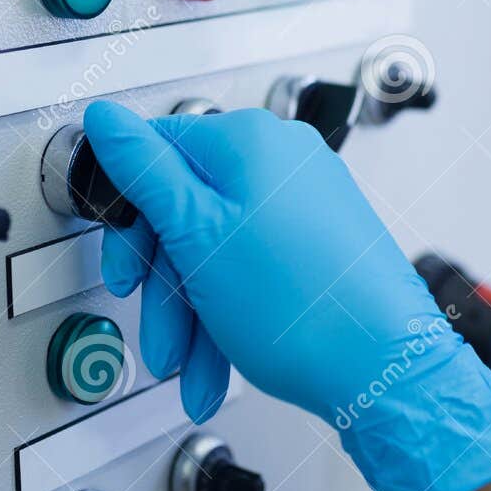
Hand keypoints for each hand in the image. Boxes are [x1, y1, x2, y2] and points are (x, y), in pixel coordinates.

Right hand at [81, 101, 490, 490]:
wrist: (385, 372)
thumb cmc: (304, 309)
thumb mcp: (196, 235)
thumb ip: (144, 171)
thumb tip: (106, 119)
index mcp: (249, 143)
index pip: (155, 153)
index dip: (129, 218)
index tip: (124, 263)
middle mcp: (284, 162)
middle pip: (186, 213)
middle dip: (164, 286)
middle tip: (156, 330)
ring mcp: (307, 204)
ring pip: (218, 252)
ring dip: (192, 317)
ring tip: (189, 368)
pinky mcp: (323, 246)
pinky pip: (254, 272)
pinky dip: (228, 318)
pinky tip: (217, 367)